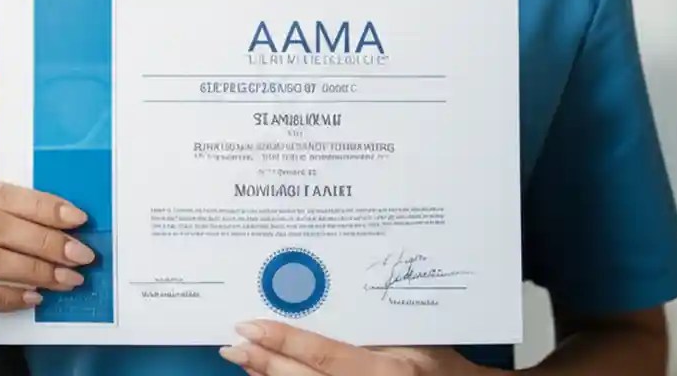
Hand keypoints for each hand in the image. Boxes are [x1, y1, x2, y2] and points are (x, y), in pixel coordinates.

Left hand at [219, 320, 504, 375]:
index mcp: (390, 370)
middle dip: (264, 364)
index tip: (250, 327)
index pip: (325, 356)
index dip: (283, 342)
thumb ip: (370, 328)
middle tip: (233, 345)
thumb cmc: (443, 367)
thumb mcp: (413, 339)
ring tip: (245, 360)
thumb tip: (317, 307)